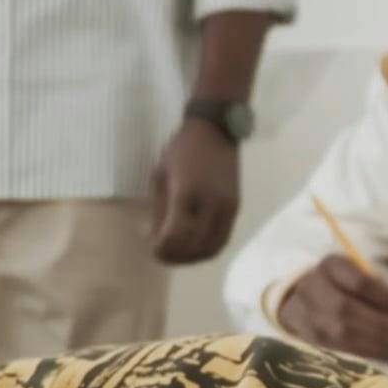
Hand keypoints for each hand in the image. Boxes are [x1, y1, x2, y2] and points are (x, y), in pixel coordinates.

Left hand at [147, 120, 241, 264]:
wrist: (216, 129)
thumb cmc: (181, 149)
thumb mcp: (160, 175)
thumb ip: (159, 210)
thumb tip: (154, 239)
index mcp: (187, 193)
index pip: (175, 237)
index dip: (161, 249)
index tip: (151, 248)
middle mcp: (211, 204)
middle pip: (193, 247)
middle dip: (175, 256)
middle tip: (161, 255)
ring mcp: (227, 207)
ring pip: (211, 248)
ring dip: (192, 257)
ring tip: (177, 254)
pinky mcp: (236, 208)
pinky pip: (223, 239)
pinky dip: (208, 249)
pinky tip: (194, 246)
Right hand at [275, 254, 387, 360]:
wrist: (304, 298)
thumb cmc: (346, 286)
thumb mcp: (361, 275)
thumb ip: (381, 291)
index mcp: (331, 266)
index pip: (360, 282)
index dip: (387, 299)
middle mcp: (312, 287)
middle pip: (347, 309)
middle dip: (382, 327)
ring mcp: (304, 314)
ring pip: (340, 333)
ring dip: (376, 345)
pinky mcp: (307, 337)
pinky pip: (336, 349)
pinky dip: (365, 355)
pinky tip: (384, 356)